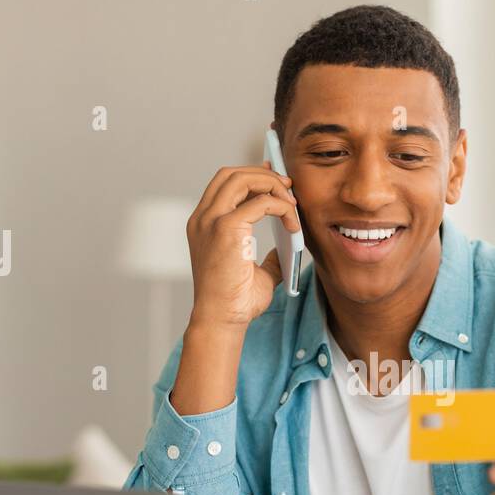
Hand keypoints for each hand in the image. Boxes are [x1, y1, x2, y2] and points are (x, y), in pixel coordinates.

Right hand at [185, 162, 300, 331]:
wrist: (222, 321)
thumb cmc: (235, 303)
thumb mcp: (255, 273)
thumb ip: (268, 257)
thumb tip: (286, 247)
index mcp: (203, 224)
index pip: (223, 184)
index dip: (250, 174)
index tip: (274, 177)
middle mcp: (202, 218)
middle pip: (231, 174)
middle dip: (263, 174)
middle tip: (289, 186)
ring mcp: (211, 221)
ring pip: (242, 179)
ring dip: (272, 186)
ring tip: (292, 204)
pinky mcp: (226, 229)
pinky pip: (260, 202)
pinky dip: (281, 207)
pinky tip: (292, 225)